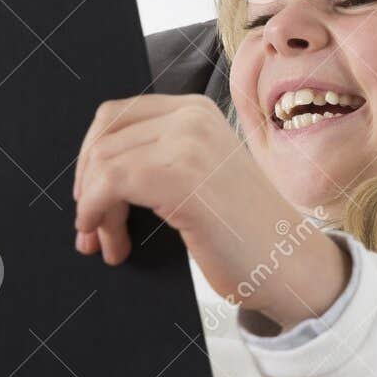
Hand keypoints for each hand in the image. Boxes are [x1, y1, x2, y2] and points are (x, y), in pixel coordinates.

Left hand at [72, 94, 349, 329]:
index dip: (89, 161)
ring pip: (102, 164)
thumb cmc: (244, 233)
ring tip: (108, 245)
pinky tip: (111, 242)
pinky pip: (109, 184)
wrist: (290, 265)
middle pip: (103, 140)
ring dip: (94, 210)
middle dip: (87, 188)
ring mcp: (188, 142)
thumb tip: (88, 176)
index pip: (114, 118)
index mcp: (195, 111)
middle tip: (91, 231)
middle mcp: (191, 117)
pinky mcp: (181, 175)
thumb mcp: (198, 177)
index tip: (89, 200)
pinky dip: (97, 214)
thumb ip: (157, 161)